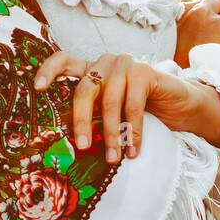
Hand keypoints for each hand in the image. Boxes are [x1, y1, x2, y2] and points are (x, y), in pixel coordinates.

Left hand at [31, 52, 198, 162]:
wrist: (181, 106)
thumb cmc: (142, 112)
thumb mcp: (113, 113)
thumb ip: (94, 116)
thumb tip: (69, 144)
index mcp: (92, 70)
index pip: (64, 61)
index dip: (49, 70)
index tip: (37, 88)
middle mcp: (106, 63)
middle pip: (85, 89)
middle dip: (82, 121)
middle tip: (84, 146)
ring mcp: (126, 64)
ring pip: (110, 101)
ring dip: (112, 134)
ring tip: (114, 158)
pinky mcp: (146, 72)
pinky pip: (134, 106)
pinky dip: (133, 132)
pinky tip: (133, 150)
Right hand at [174, 0, 219, 68]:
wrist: (180, 84)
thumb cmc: (173, 54)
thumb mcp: (176, 25)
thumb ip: (191, 6)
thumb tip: (204, 0)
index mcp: (200, 13)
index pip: (217, 2)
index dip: (212, 13)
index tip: (206, 25)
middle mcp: (219, 23)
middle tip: (209, 46)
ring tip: (219, 56)